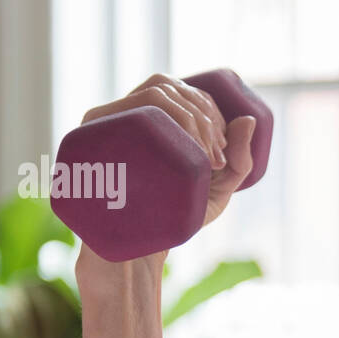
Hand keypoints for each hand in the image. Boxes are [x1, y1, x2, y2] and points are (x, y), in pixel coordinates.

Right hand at [79, 72, 256, 231]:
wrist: (138, 252)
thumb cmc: (176, 221)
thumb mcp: (216, 191)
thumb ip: (239, 160)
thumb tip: (250, 119)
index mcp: (147, 120)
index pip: (179, 91)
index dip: (209, 109)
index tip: (222, 150)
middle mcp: (122, 115)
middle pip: (166, 85)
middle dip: (203, 115)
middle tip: (217, 159)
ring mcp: (104, 124)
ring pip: (154, 93)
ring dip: (191, 119)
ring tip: (206, 159)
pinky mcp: (88, 137)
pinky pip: (129, 112)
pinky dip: (167, 124)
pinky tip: (184, 151)